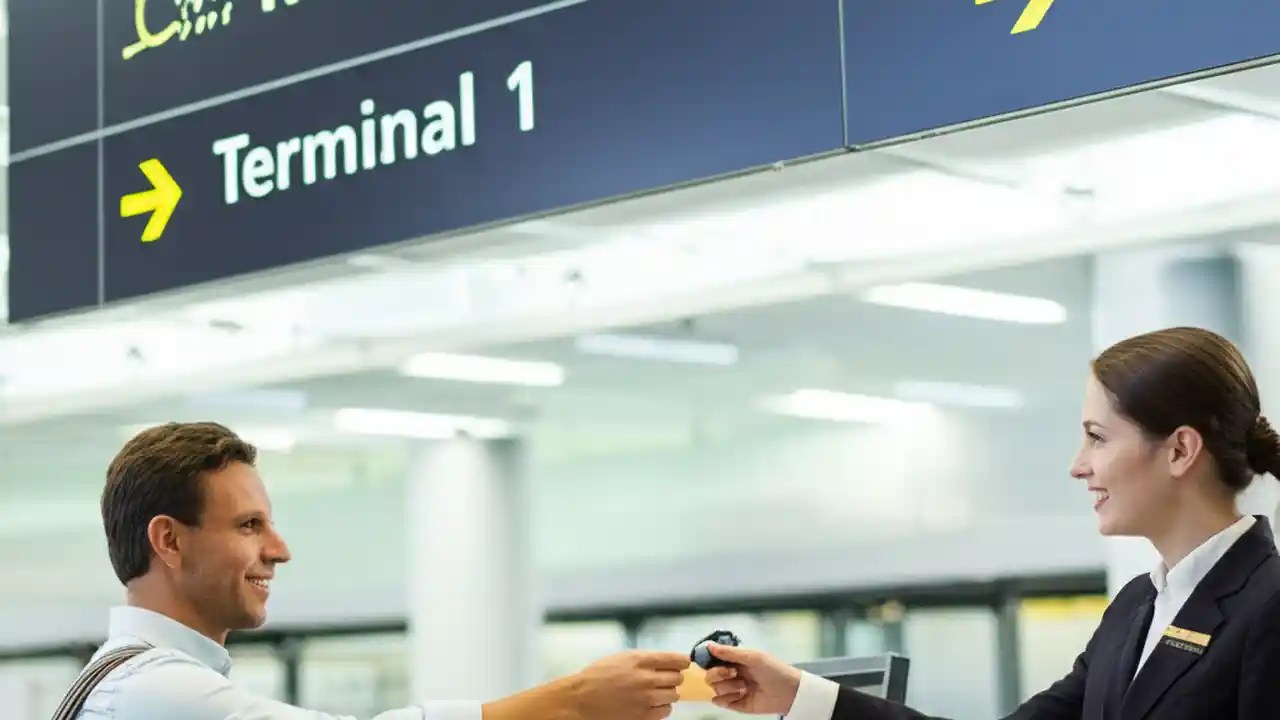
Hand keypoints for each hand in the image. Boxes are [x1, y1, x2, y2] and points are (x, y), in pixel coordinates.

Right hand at [572, 650, 690, 719]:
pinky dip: (661, 707)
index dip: (682, 662)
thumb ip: (645, 660)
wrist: (582, 698)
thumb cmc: (599, 675)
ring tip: (654, 693)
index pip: (675, 659)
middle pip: (677, 678)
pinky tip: (651, 704)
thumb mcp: (622, 658)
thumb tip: (668, 662)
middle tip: (663, 680)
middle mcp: (646, 678)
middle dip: (673, 678)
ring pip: (674, 695)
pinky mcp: (643, 715)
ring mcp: (646, 698)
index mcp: (640, 660)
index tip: (682, 664)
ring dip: (667, 693)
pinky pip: (666, 711)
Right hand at [703, 643, 802, 714]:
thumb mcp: (753, 657)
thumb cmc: (774, 670)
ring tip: (744, 686)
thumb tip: (709, 646)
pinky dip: (728, 699)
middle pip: (710, 676)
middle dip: (718, 674)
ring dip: (728, 687)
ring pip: (715, 689)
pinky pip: (721, 703)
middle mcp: (731, 675)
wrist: (789, 692)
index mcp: (734, 661)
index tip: (711, 661)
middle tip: (734, 673)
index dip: (708, 662)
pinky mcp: (736, 705)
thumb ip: (730, 652)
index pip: (712, 661)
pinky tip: (741, 695)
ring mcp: (733, 691)